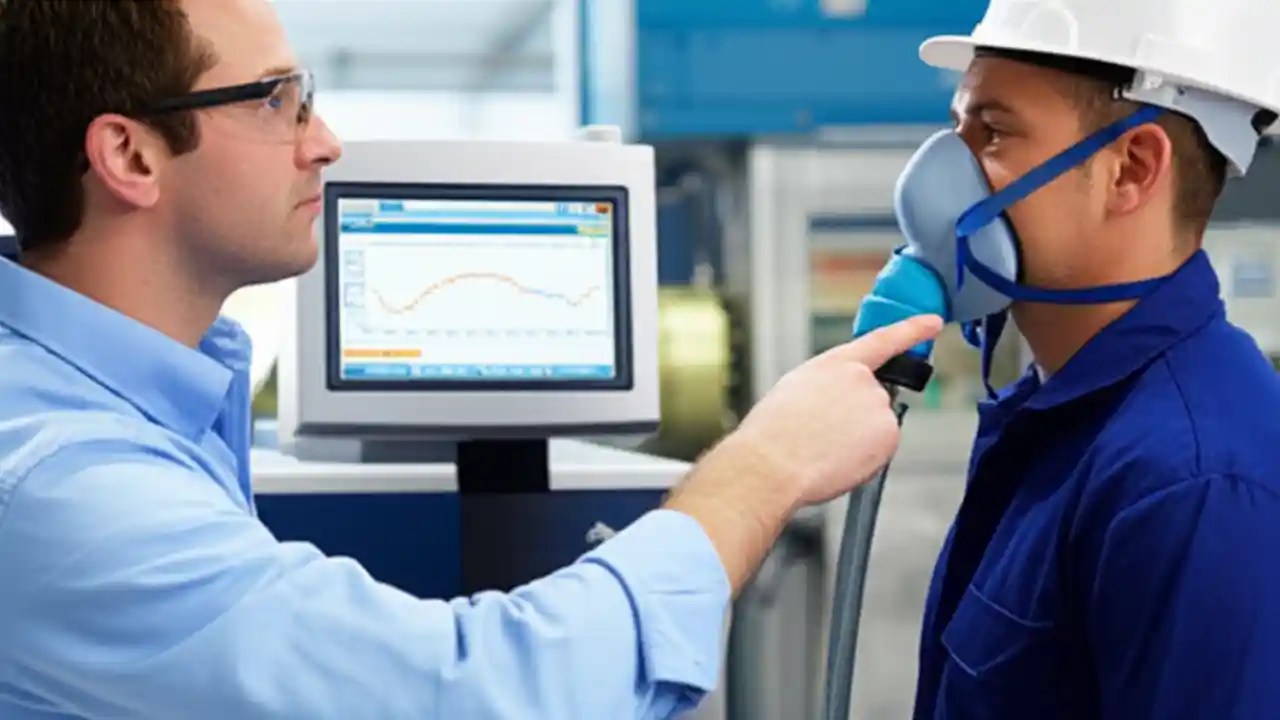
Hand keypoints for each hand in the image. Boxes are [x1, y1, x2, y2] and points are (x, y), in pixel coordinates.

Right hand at [663, 314, 942, 593]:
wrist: (773, 462)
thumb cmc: (774, 432)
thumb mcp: (796, 390)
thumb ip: (828, 387)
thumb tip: (840, 404)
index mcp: (836, 364)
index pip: (883, 341)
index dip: (911, 330)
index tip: (933, 322)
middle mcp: (863, 380)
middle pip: (873, 399)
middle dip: (856, 418)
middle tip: (823, 435)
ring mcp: (878, 406)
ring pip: (876, 427)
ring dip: (859, 440)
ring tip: (824, 448)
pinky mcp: (888, 434)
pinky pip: (881, 449)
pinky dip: (866, 458)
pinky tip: (838, 460)